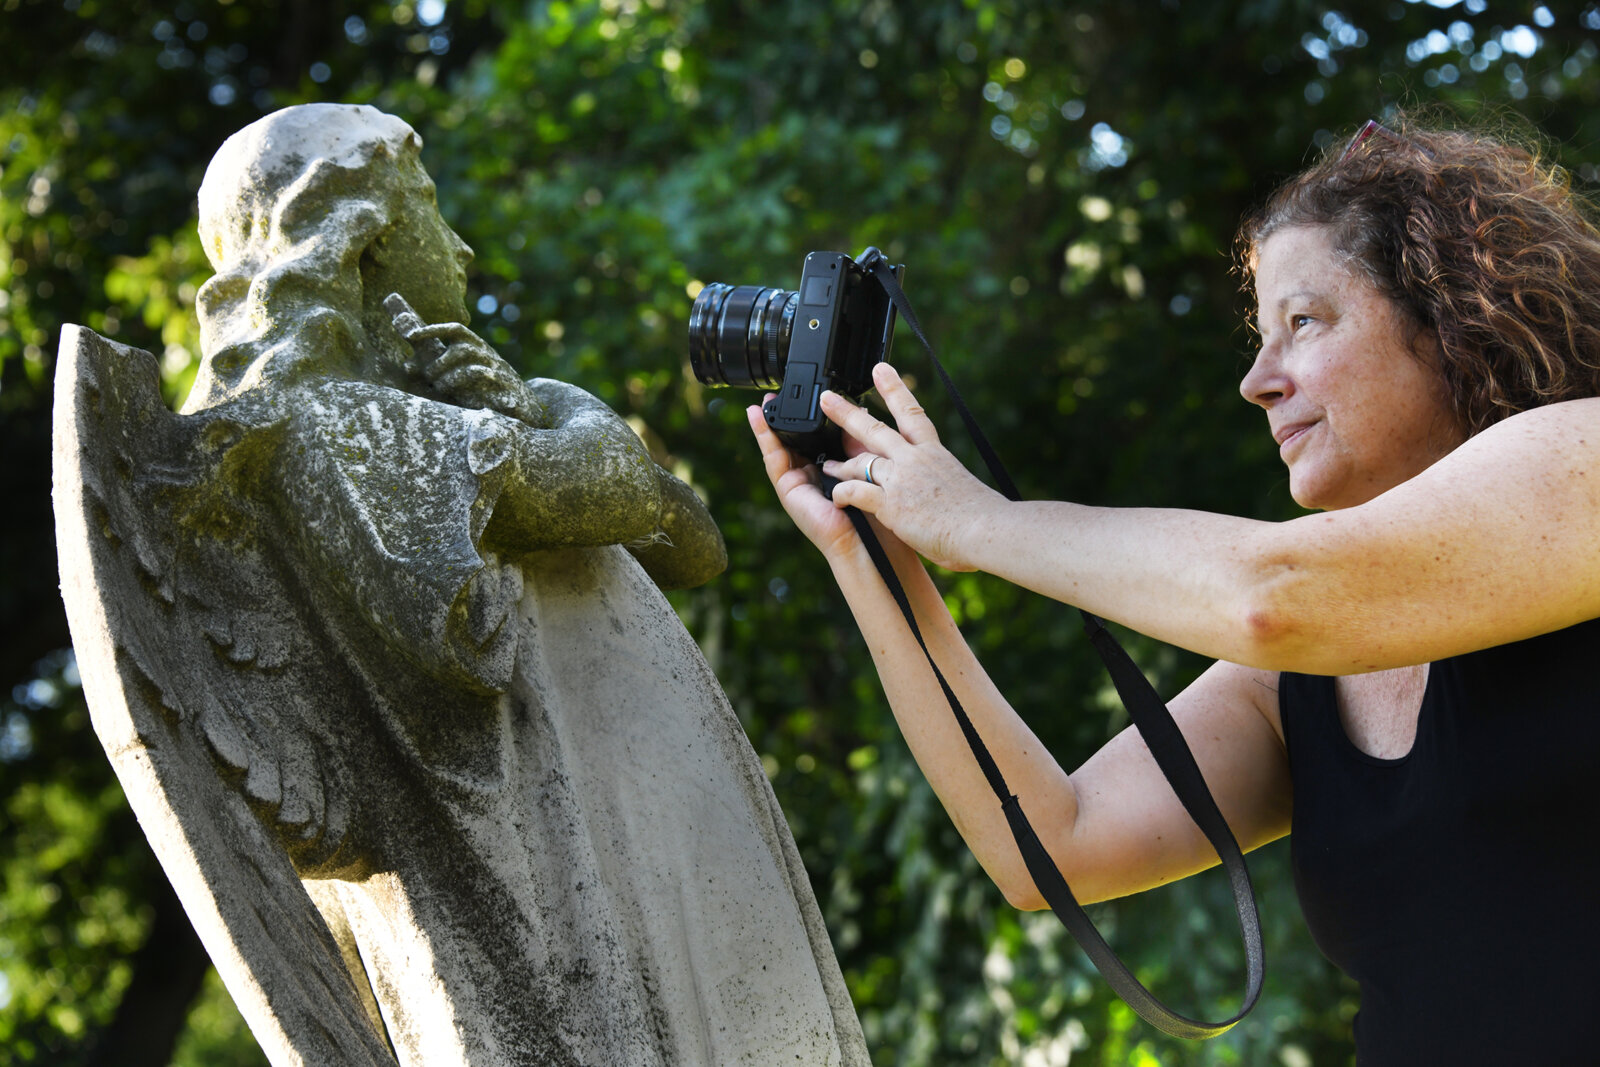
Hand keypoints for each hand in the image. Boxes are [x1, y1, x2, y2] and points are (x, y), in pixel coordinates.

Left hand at [398, 319, 543, 424]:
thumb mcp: (459, 376)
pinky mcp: (509, 392)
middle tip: (429, 377)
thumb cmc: (486, 390)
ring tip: (442, 389)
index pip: (456, 330)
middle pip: (462, 349)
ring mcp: (501, 374)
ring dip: (452, 379)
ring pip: (473, 369)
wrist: (526, 407)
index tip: (410, 335)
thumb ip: (436, 369)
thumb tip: (405, 366)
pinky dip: (473, 392)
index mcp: (477, 348)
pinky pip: (491, 389)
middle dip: (440, 363)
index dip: (434, 329)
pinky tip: (463, 399)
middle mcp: (489, 357)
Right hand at [746, 400, 865, 562]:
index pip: (818, 437)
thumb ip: (857, 439)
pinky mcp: (788, 489)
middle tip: (776, 392)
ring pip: (780, 446)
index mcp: (833, 468)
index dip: (811, 416)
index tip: (807, 393)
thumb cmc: (875, 510)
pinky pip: (773, 458)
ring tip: (762, 400)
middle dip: (785, 416)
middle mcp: (814, 474)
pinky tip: (756, 417)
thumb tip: (855, 408)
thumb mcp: (866, 463)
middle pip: (795, 440)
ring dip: (769, 422)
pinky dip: (763, 437)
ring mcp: (798, 483)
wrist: (871, 540)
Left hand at [819, 363, 1006, 570]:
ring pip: (860, 461)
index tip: (881, 370)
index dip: (894, 389)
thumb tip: (948, 493)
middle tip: (828, 399)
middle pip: (875, 429)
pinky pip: (856, 492)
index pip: (912, 413)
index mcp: (935, 453)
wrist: (984, 529)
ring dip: (840, 463)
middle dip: (847, 413)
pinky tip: (836, 499)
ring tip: (826, 464)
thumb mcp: (963, 487)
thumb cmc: (983, 517)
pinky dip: (843, 494)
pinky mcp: (890, 503)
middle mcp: (915, 459)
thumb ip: (946, 484)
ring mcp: (900, 479)